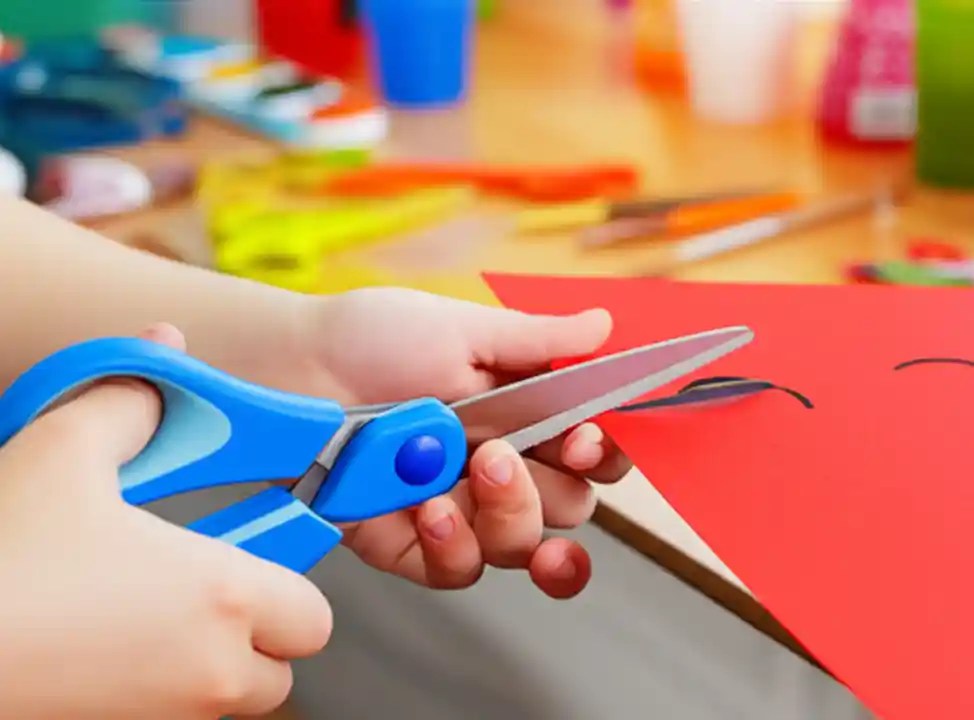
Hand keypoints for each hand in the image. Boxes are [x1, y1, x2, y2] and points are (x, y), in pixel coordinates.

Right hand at [0, 324, 331, 719]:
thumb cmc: (1, 557)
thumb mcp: (63, 449)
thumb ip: (131, 399)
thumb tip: (167, 350)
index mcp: (223, 598)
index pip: (315, 615)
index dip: (292, 579)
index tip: (254, 549)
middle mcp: (208, 671)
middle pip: (282, 668)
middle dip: (260, 631)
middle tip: (206, 582)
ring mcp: (163, 716)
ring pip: (228, 698)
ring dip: (211, 660)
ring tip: (153, 609)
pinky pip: (171, 715)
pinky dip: (159, 685)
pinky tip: (108, 638)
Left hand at [310, 288, 633, 598]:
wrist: (292, 370)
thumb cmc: (374, 338)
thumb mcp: (463, 329)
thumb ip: (539, 341)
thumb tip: (604, 325)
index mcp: (527, 416)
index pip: (593, 456)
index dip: (601, 458)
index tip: (581, 441)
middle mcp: (502, 469)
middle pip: (568, 509)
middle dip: (546, 490)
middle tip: (499, 454)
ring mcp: (460, 511)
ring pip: (520, 547)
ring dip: (507, 516)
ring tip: (468, 474)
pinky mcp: (412, 546)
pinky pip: (457, 571)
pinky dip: (453, 547)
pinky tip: (429, 510)